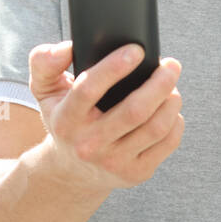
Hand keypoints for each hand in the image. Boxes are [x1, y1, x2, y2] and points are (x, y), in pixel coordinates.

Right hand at [28, 40, 183, 191]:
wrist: (72, 169)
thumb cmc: (64, 117)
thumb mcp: (45, 90)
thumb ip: (45, 61)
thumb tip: (67, 48)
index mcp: (66, 119)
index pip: (89, 89)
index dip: (114, 67)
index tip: (136, 50)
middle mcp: (88, 145)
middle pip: (134, 111)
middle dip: (159, 83)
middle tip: (171, 65)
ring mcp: (114, 163)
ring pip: (155, 128)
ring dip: (171, 100)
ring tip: (172, 85)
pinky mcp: (135, 174)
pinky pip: (166, 143)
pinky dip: (175, 121)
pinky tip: (171, 109)